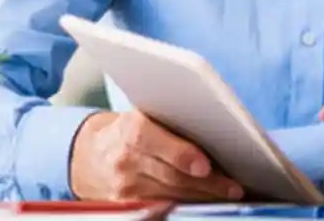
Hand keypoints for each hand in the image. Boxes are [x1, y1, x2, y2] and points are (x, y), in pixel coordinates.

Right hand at [69, 111, 243, 201]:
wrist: (89, 156)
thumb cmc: (129, 131)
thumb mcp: (144, 117)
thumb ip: (171, 122)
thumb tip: (214, 131)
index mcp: (131, 128)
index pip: (155, 141)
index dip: (182, 155)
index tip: (205, 165)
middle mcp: (125, 159)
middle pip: (171, 175)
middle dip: (207, 183)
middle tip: (233, 186)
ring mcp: (124, 186)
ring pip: (171, 195)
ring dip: (202, 196)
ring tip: (227, 194)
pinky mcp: (125, 206)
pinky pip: (161, 207)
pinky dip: (186, 204)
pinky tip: (205, 201)